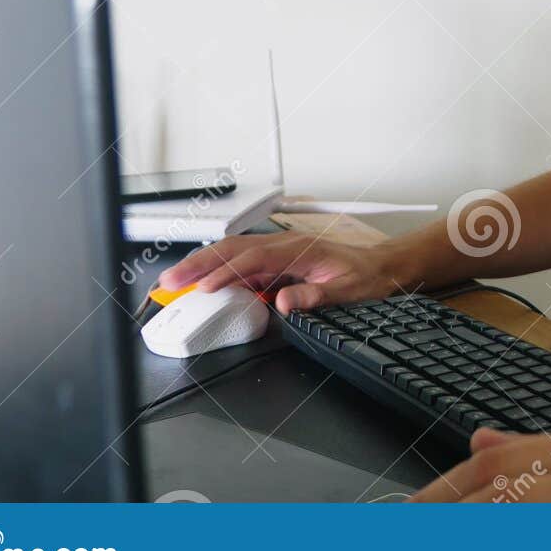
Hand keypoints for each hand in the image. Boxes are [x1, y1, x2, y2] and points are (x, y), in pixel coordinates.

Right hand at [158, 232, 410, 313]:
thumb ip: (314, 297)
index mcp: (299, 250)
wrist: (381, 267)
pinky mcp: (276, 264)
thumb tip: (283, 303)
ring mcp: (278, 253)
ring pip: (232, 254)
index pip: (254, 258)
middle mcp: (284, 246)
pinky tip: (200, 284)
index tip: (203, 286)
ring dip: (202, 266)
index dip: (226, 272)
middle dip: (198, 264)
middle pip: (233, 250)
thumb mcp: (347, 291)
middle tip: (169, 281)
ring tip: (174, 281)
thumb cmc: (366, 277)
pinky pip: (242, 266)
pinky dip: (217, 273)